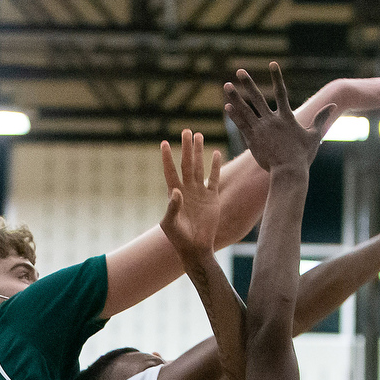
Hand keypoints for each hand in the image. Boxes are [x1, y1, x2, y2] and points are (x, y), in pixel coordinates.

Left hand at [160, 129, 221, 257]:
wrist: (196, 248)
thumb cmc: (179, 238)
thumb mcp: (170, 224)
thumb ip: (172, 207)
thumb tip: (176, 191)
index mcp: (173, 194)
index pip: (170, 171)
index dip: (166, 158)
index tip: (163, 143)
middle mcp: (186, 189)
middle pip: (186, 164)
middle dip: (186, 148)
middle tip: (186, 131)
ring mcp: (200, 192)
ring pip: (199, 167)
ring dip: (198, 152)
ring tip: (198, 135)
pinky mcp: (212, 197)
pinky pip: (214, 178)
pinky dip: (215, 166)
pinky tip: (215, 153)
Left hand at [224, 62, 335, 172]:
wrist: (289, 172)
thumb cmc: (303, 156)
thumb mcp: (314, 136)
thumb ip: (320, 118)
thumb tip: (333, 105)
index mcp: (286, 117)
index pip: (281, 92)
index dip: (277, 77)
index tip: (272, 63)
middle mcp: (272, 120)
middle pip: (257, 97)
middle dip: (248, 83)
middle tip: (240, 71)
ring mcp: (261, 130)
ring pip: (245, 109)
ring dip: (235, 97)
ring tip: (227, 86)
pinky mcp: (252, 140)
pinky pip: (242, 125)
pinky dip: (234, 115)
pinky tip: (227, 106)